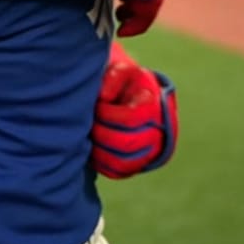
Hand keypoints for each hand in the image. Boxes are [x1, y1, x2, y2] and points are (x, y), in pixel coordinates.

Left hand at [91, 42, 178, 178]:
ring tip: (88, 135)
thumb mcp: (122, 71)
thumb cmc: (124, 84)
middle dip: (101, 133)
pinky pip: (117, 172)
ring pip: (122, 161)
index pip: (132, 118)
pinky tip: (90, 148)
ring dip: (99, 150)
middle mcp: (155, 133)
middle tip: (88, 123)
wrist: (132, 101)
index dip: (109, 115)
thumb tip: (104, 97)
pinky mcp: (134, 166)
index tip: (97, 106)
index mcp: (152, 108)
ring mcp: (147, 152)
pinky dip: (100, 163)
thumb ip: (114, 77)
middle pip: (127, 143)